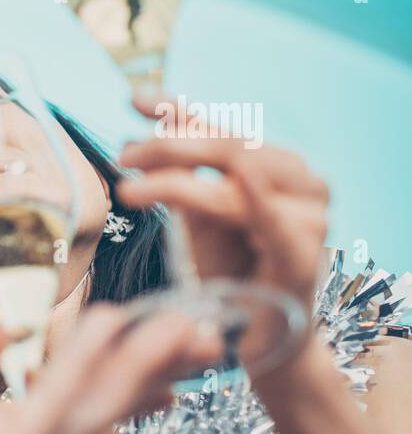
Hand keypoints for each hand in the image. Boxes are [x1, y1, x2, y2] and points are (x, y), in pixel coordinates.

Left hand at [0, 305, 200, 433]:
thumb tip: (0, 326)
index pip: (54, 396)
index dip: (108, 366)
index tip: (153, 333)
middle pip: (86, 408)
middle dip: (148, 371)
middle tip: (207, 332)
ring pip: (83, 414)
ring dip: (137, 368)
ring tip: (187, 326)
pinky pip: (48, 418)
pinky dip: (85, 372)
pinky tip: (116, 332)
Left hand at [117, 93, 329, 314]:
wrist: (259, 335)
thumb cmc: (229, 269)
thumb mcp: (195, 213)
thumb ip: (178, 168)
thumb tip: (136, 124)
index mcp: (275, 164)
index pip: (221, 127)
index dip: (177, 110)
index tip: (133, 98)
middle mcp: (300, 179)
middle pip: (229, 146)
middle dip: (170, 147)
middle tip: (123, 157)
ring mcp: (309, 213)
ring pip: (240, 176)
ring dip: (182, 177)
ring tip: (132, 188)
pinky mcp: (305, 252)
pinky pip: (276, 221)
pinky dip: (258, 199)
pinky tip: (241, 178)